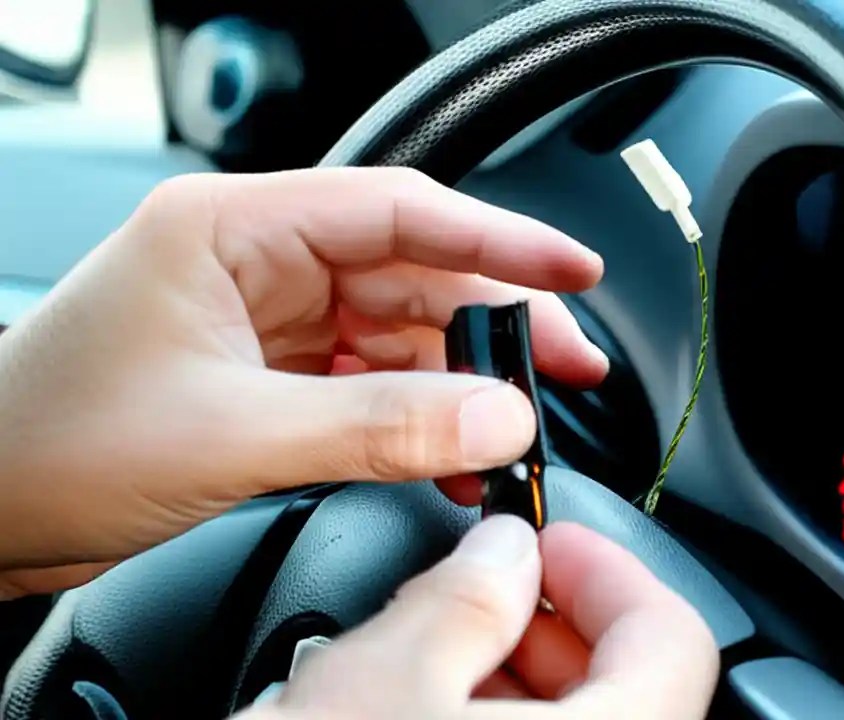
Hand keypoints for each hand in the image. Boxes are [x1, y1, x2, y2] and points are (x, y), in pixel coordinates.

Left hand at [0, 168, 607, 596]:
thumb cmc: (48, 442)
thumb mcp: (232, 433)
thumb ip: (377, 427)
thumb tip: (495, 418)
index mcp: (234, 227)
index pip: (399, 210)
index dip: (500, 238)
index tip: (574, 272)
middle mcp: (257, 262)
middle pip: (413, 272)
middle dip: (496, 320)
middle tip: (567, 366)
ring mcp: (266, 320)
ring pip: (399, 333)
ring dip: (461, 381)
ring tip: (515, 428)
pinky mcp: (270, 376)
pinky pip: (371, 384)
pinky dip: (418, 419)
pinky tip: (453, 453)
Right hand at [242, 517, 719, 719]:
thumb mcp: (378, 684)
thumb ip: (465, 598)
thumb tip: (503, 555)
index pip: (674, 641)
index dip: (609, 574)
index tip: (550, 547)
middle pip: (637, 697)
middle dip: (558, 632)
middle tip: (491, 597)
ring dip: (528, 693)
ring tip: (441, 666)